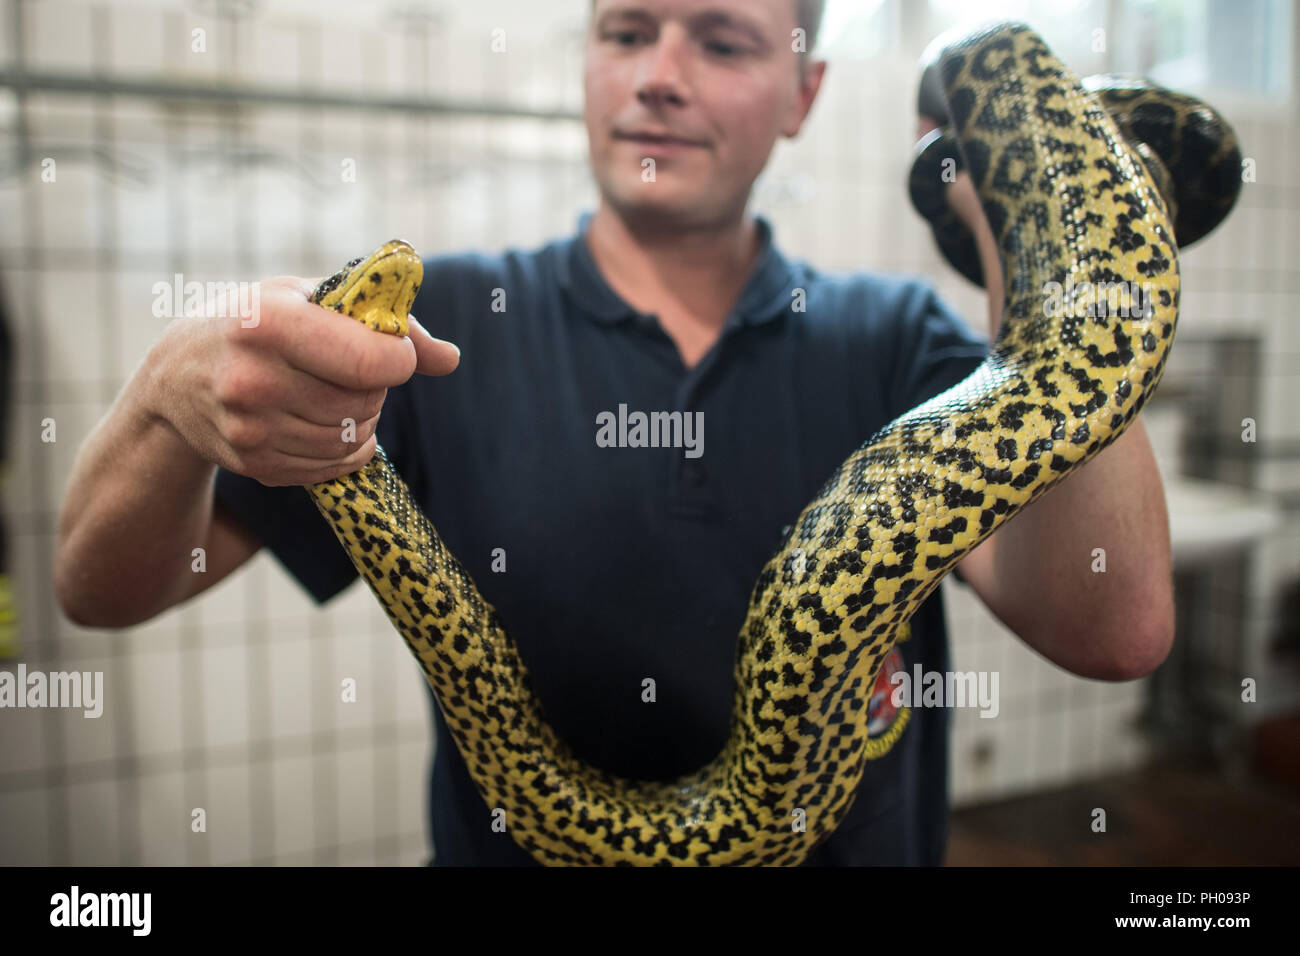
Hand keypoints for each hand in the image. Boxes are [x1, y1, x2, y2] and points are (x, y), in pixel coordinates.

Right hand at [143, 274, 459, 486]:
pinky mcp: (255, 465)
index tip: (390, 349)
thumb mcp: (307, 297)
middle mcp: (252, 380)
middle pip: (365, 401)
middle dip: (376, 385)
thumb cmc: (256, 322)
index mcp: (267, 324)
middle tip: (353, 367)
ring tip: (336, 390)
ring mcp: (250, 429)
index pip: (370, 361)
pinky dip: (346, 445)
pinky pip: (334, 465)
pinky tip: (325, 419)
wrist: (175, 375)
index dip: (398, 358)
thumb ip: (385, 321)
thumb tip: (451, 359)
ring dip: (364, 416)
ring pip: (354, 438)